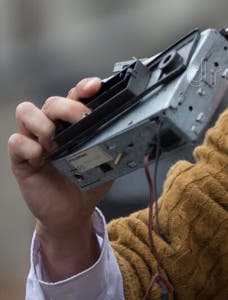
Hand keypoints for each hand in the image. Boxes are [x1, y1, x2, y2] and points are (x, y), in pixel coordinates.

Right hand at [8, 77, 111, 278]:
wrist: (72, 214)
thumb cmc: (87, 184)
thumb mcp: (107, 161)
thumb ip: (116, 143)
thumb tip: (140, 130)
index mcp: (72, 123)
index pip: (74, 95)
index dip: (83, 87)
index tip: (95, 86)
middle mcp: (52, 126)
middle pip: (53, 101)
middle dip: (69, 106)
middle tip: (83, 119)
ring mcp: (35, 140)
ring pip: (26, 111)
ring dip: (43, 122)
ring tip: (55, 141)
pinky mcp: (21, 159)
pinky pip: (16, 142)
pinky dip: (29, 147)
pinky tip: (42, 159)